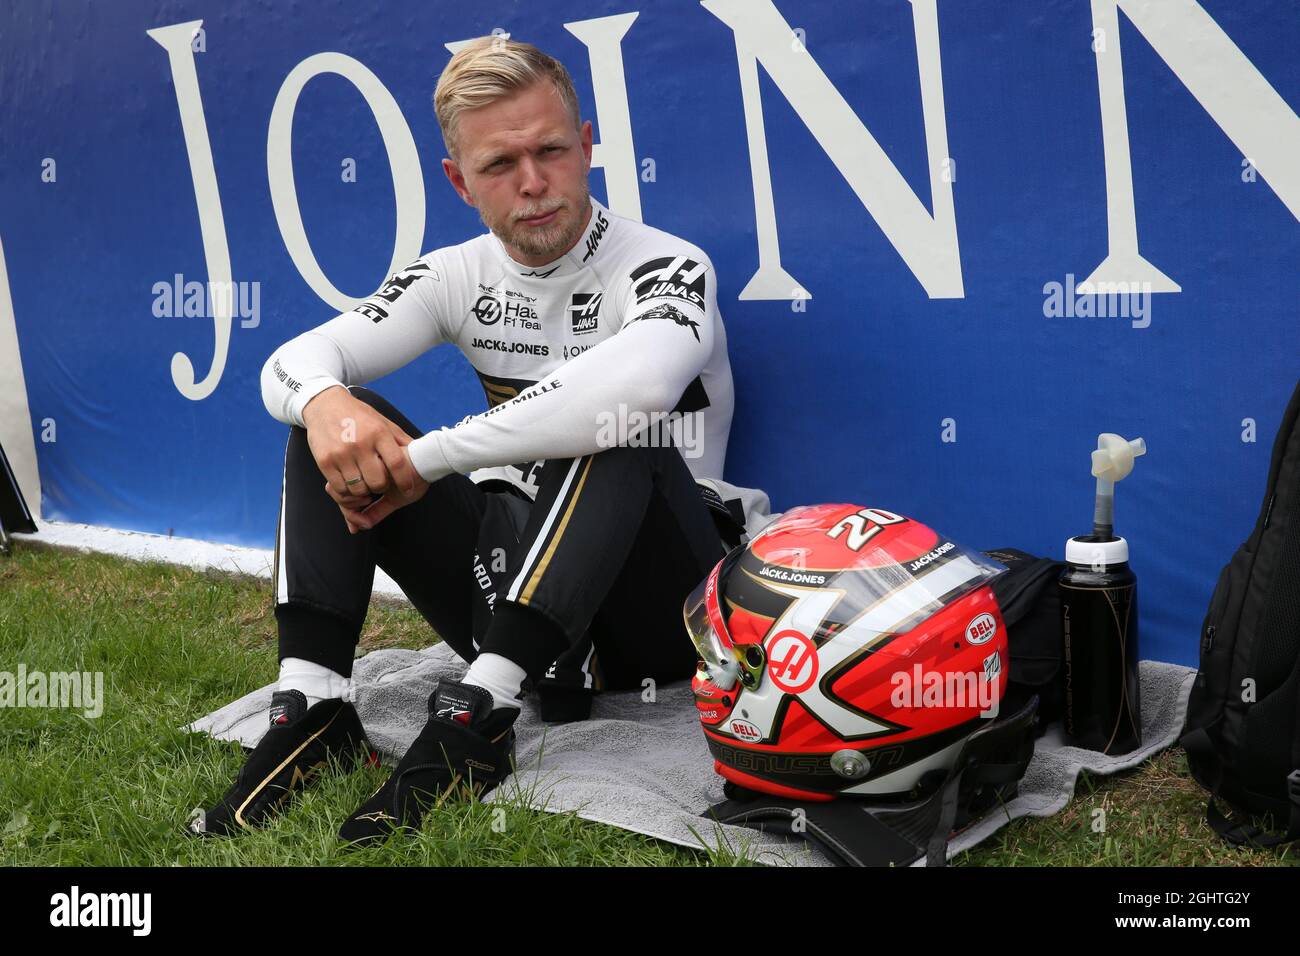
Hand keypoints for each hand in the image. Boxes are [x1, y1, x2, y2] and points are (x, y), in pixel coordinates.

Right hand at [303, 386, 424, 530]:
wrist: (324, 405)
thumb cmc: (358, 415)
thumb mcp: (382, 422)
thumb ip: (400, 440)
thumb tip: (422, 453)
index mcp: (378, 433)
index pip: (397, 464)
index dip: (405, 481)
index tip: (409, 489)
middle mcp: (360, 444)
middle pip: (378, 482)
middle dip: (382, 488)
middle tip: (380, 484)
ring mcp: (341, 454)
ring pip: (359, 488)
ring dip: (364, 491)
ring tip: (364, 482)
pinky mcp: (324, 461)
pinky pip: (340, 487)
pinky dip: (347, 490)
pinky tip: (350, 482)